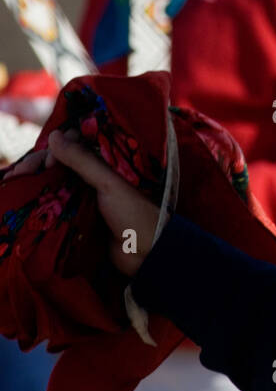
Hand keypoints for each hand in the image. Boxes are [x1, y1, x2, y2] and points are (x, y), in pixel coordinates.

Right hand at [10, 130, 159, 277]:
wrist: (146, 253)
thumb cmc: (134, 213)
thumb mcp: (109, 183)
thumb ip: (83, 160)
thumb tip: (54, 136)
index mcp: (108, 161)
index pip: (76, 143)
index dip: (59, 147)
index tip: (49, 162)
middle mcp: (96, 174)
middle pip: (62, 162)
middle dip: (39, 164)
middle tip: (18, 174)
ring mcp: (88, 195)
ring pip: (56, 181)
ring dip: (36, 180)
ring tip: (13, 183)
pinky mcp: (81, 215)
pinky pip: (57, 203)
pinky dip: (41, 199)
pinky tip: (24, 199)